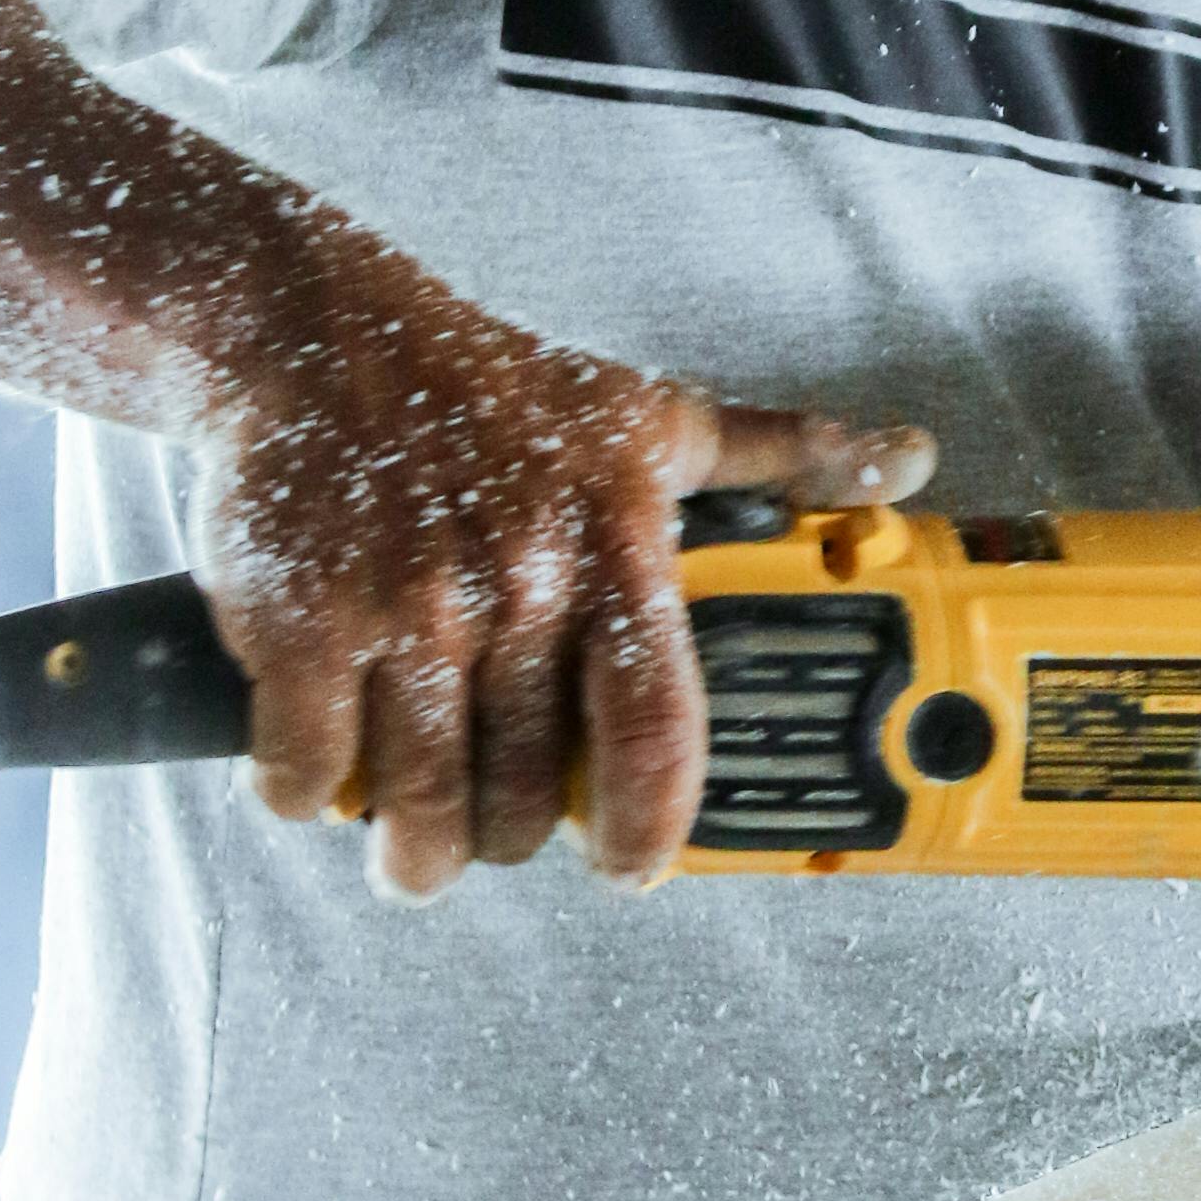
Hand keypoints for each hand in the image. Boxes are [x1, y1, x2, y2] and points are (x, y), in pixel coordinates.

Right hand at [191, 256, 933, 897]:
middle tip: (496, 832)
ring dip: (416, 849)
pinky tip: (322, 772)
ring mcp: (404, 610)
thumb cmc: (493, 384)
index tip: (633, 871)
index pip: (653, 728)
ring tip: (414, 848)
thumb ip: (781, 452)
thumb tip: (903, 460)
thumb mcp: (651, 412)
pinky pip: (309, 773)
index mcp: (612, 547)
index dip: (648, 827)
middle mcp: (515, 586)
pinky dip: (308, 794)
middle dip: (509, 836)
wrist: (315, 329)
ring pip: (419, 803)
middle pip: (524, 791)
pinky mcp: (296, 624)